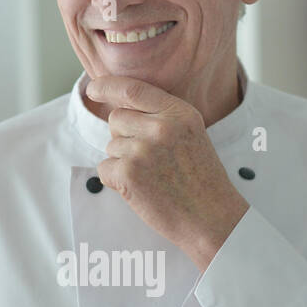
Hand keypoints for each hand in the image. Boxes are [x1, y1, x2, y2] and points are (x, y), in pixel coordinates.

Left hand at [86, 76, 248, 271]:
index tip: (93, 89)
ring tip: (152, 178)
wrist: (212, 219)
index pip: (133, 89)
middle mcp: (161, 126)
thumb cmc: (201, 182)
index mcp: (180, 113)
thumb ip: (162, 118)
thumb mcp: (191, 136)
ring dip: (123, 162)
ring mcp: (143, 149)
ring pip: (111, 146)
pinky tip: (141, 190)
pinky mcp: (129, 173)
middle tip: (149, 160)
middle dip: (123, 137)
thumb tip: (120, 110)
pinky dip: (116, 181)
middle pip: (117, 118)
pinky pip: (104, 168)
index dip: (107, 86)